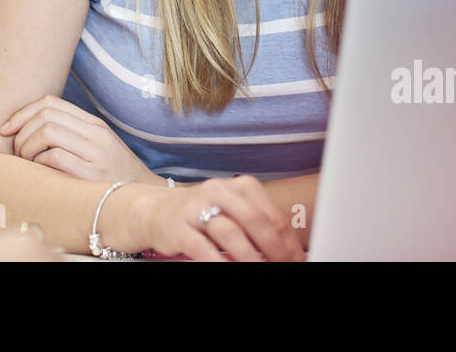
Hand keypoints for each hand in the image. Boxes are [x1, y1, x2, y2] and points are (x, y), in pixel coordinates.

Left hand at [0, 94, 160, 185]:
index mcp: (93, 124)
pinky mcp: (91, 174)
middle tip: (16, 152)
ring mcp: (95, 152)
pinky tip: (39, 173)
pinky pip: (55, 157)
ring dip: (27, 147)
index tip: (6, 129)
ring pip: (47, 132)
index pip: (50, 103)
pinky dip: (39, 163)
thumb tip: (29, 129)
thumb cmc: (112, 174)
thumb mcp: (96, 146)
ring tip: (26, 163)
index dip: (21, 113)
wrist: (142, 195)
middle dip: (20, 132)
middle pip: (45, 115)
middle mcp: (94, 133)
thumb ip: (71, 134)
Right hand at [136, 176, 305, 261]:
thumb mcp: (234, 213)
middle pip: (254, 220)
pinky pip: (203, 248)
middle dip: (274, 248)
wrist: (158, 212)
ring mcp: (196, 207)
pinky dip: (219, 262)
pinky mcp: (179, 227)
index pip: (271, 215)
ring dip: (250, 257)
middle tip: (284, 265)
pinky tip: (229, 270)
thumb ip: (259, 227)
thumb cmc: (204, 214)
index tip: (297, 260)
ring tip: (261, 270)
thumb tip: (289, 251)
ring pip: (230, 233)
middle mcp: (218, 190)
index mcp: (239, 185)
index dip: (288, 242)